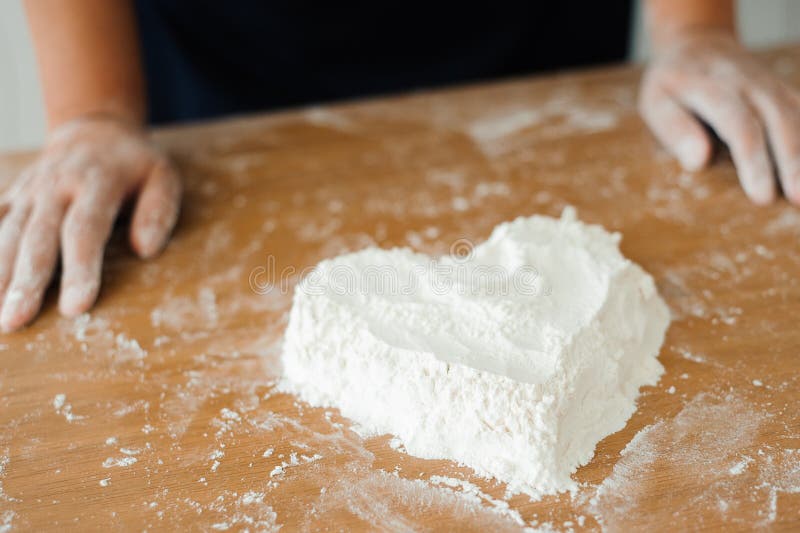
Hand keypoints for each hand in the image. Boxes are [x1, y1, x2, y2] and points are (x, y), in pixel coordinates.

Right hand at [0, 116, 180, 331]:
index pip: (85, 230)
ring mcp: (29, 192)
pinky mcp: (13, 197)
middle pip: (37, 239)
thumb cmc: (134, 164)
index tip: (76, 308)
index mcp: (96, 183)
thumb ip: (158, 211)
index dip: (80, 270)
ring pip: (7, 235)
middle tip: (15, 321)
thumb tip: (145, 250)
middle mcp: (55, 187)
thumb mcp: (162, 177)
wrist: (94, 131)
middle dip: (26, 282)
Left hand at [639, 29, 799, 204]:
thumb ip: (675, 129)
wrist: (698, 44)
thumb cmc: (672, 85)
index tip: (761, 195)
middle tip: (796, 198)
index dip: (752, 160)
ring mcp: (770, 84)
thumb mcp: (656, 102)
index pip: (738, 123)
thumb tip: (698, 161)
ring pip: (796, 115)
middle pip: (776, 120)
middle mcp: (748, 81)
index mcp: (712, 85)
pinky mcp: (783, 90)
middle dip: (789, 161)